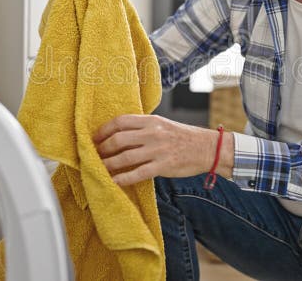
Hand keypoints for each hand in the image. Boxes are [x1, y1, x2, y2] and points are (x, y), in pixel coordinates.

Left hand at [93, 114, 233, 185]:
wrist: (208, 149)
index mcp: (151, 120)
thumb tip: (120, 134)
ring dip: (108, 164)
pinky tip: (113, 182)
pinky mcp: (163, 166)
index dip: (103, 130)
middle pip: (118, 139)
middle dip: (102, 149)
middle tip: (93, 155)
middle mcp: (153, 133)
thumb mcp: (163, 125)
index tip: (94, 138)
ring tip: (99, 169)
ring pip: (124, 157)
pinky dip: (122, 179)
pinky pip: (137, 173)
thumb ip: (143, 127)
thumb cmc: (184, 137)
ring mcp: (157, 150)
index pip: (120, 122)